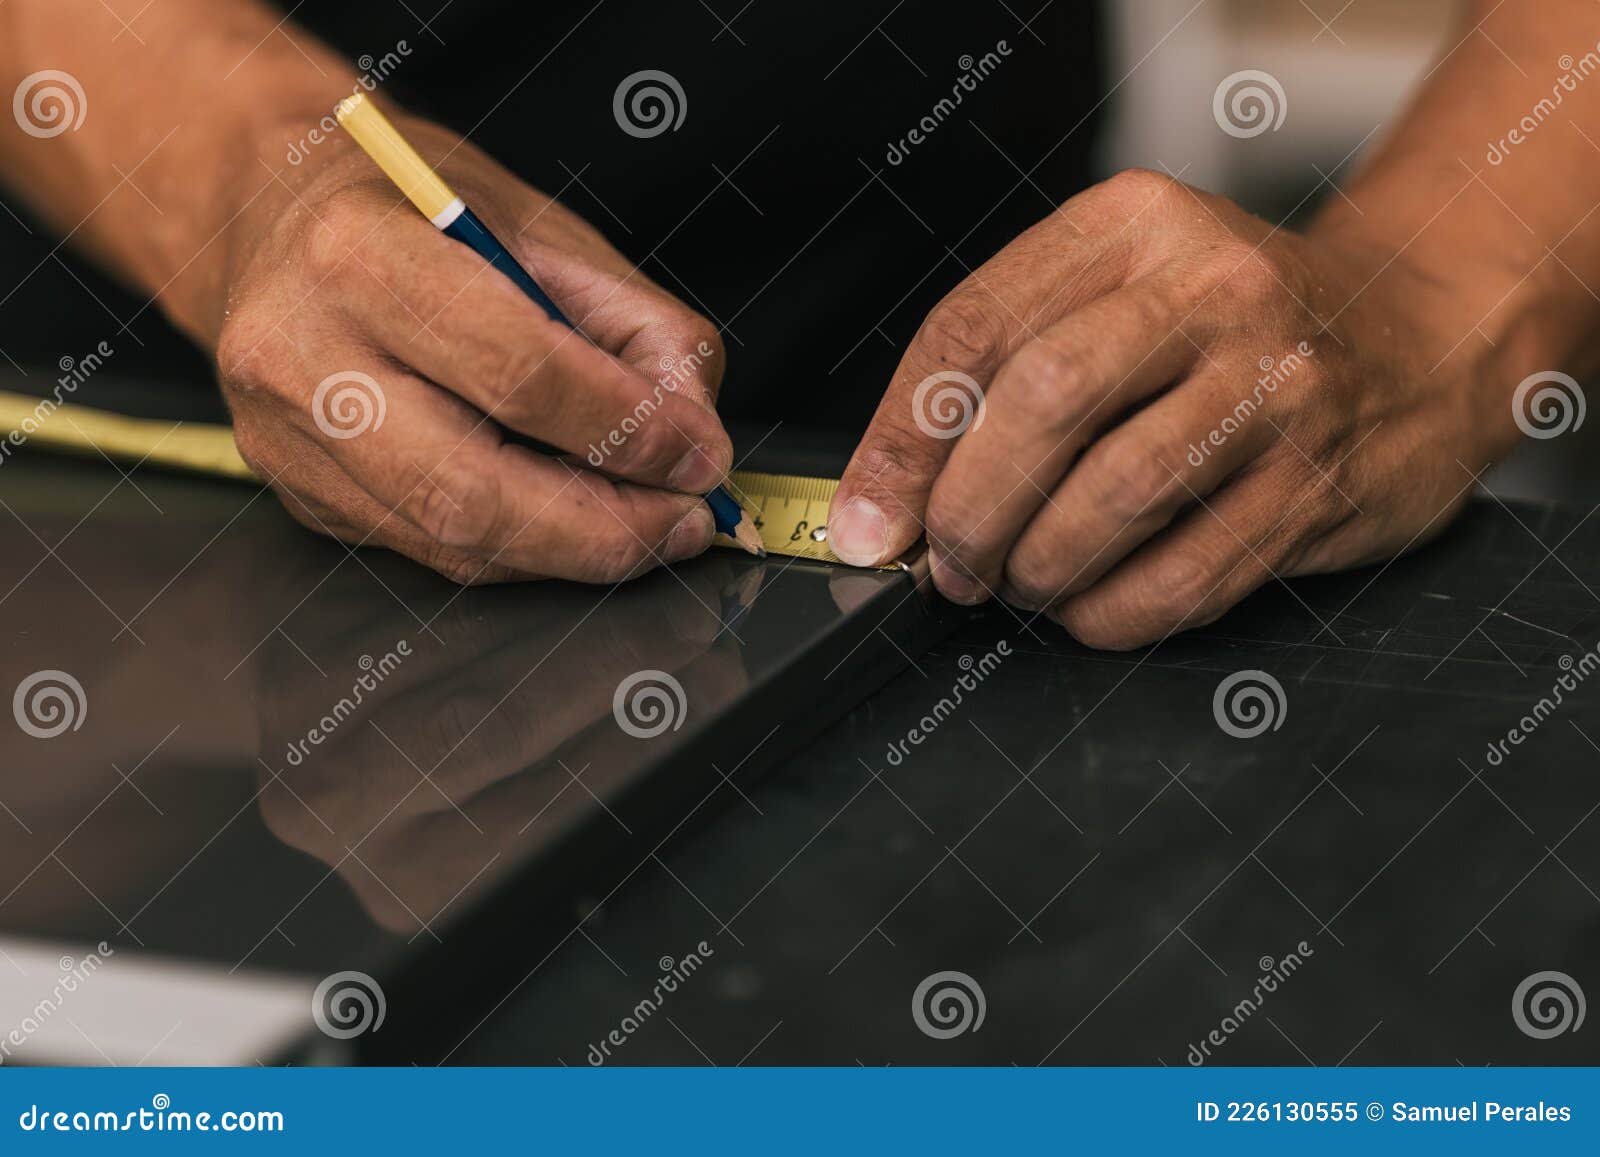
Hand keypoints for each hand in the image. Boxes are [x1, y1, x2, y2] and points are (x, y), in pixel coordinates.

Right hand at [211, 112, 730, 584]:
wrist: (277, 209)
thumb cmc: (420, 211)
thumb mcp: (546, 232)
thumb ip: (640, 330)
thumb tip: (695, 442)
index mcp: (361, 254)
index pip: (517, 371)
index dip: (626, 429)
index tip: (699, 456)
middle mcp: (302, 355)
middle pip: (471, 490)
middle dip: (604, 527)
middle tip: (684, 522)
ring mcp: (288, 438)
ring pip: (453, 541)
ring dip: (573, 553)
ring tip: (650, 528)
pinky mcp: (300, 493)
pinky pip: (431, 551)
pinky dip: (524, 551)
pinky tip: (575, 525)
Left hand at [829, 169, 1515, 648]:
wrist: (1418, 330)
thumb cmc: (1232, 323)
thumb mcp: (1119, 286)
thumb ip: (1006, 367)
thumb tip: (889, 497)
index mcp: (1132, 225)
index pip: (975, 328)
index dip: (900, 442)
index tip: (868, 520)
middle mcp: (1211, 291)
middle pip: (1044, 404)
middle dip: (968, 511)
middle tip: (947, 566)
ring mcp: (1278, 385)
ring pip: (1116, 496)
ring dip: (1038, 567)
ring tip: (1018, 583)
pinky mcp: (1319, 482)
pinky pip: (1186, 575)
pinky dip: (1111, 613)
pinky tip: (1090, 606)